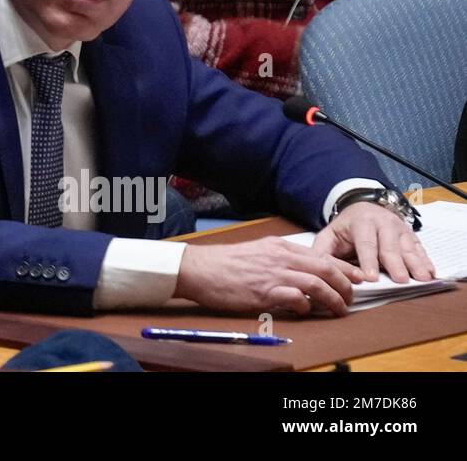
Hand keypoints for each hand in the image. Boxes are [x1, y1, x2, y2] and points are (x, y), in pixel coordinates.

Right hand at [175, 236, 364, 316]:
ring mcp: (275, 275)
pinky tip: (305, 311)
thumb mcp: (258, 251)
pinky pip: (298, 300)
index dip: (345, 268)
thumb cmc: (225, 263)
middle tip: (351, 298)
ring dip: (334, 300)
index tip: (358, 277)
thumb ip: (281, 259)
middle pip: (327, 269)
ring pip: (318, 285)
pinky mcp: (266, 293)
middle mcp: (282, 258)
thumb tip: (302, 272)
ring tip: (339, 309)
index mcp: (281, 247)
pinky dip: (307, 307)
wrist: (200, 268)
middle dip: (346, 285)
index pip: (323, 256)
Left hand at [314, 202, 435, 282]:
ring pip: (408, 247)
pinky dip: (425, 260)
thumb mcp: (328, 236)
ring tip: (422, 278)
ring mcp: (400, 228)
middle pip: (389, 246)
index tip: (371, 277)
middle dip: (395, 263)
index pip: (365, 243)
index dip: (368, 260)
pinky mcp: (411, 235)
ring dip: (415, 263)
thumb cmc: (345, 229)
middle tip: (400, 280)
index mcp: (361, 222)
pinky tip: (430, 272)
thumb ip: (322, 251)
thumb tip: (324, 269)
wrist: (362, 208)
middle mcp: (383, 222)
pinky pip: (419, 248)